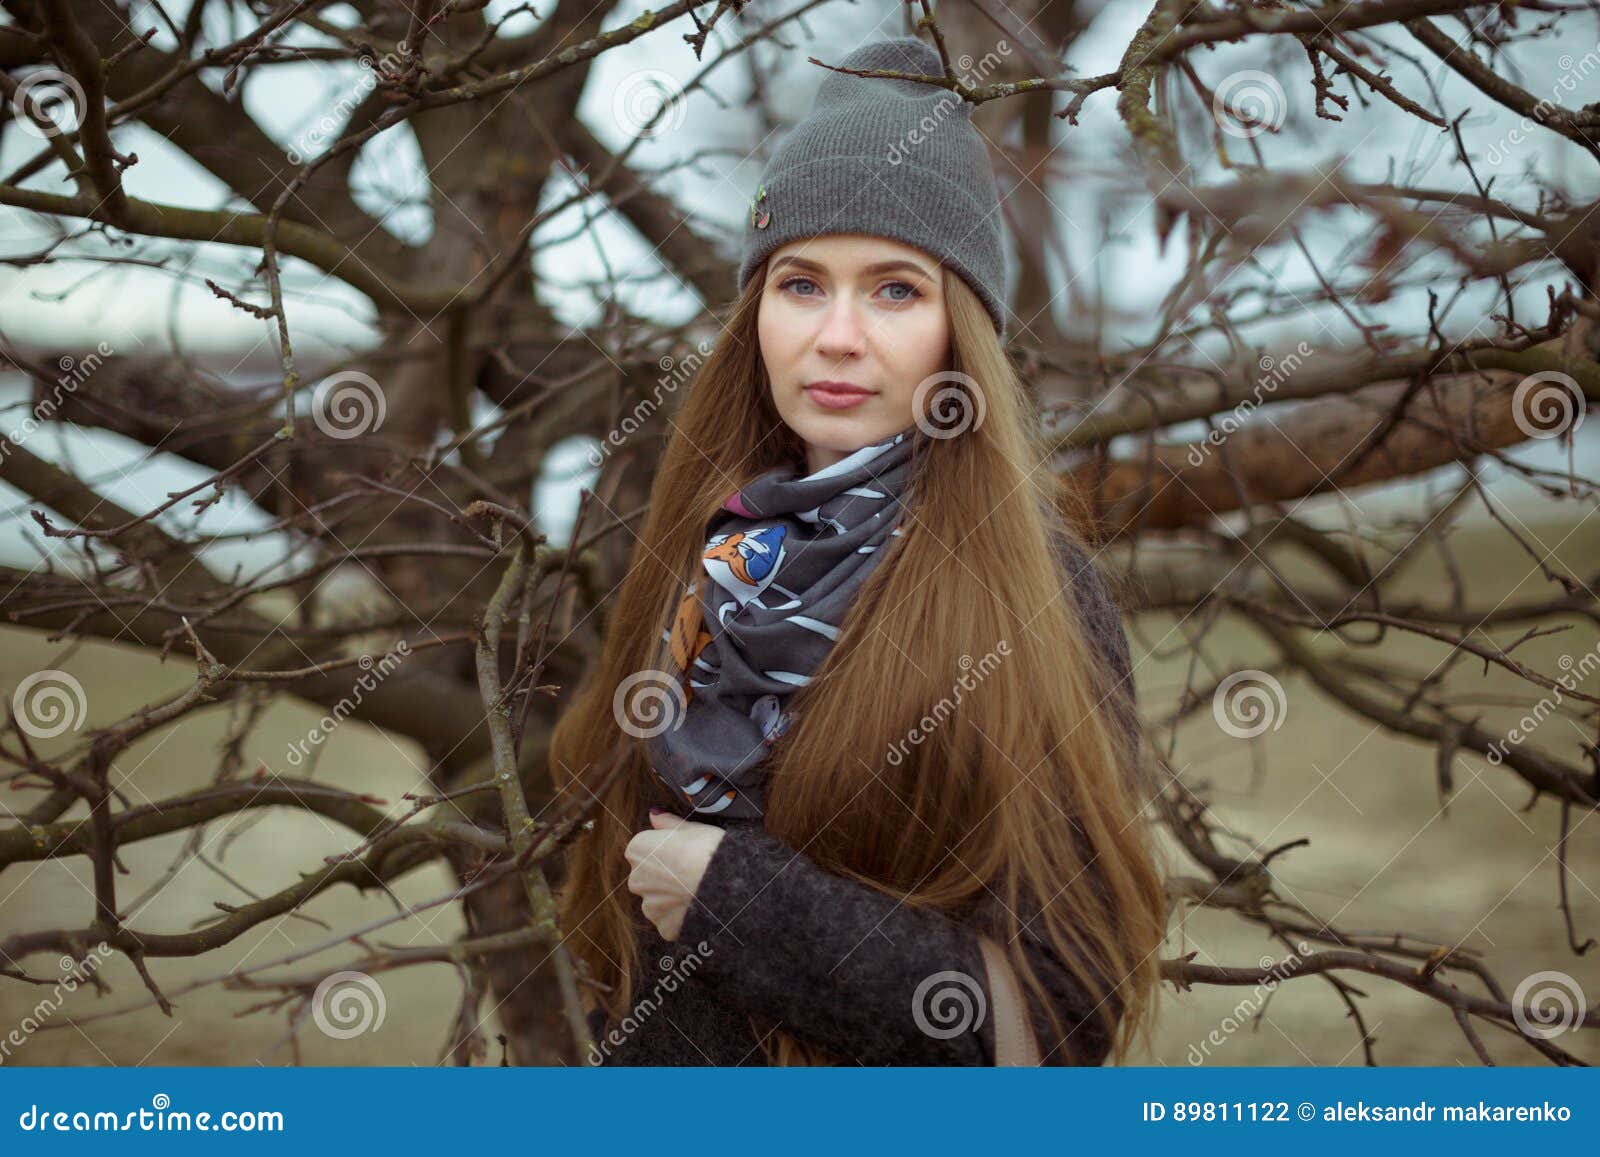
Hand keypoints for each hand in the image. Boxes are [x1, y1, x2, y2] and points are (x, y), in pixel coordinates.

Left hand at [623, 808, 726, 941]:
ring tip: (698, 892)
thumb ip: (667, 823)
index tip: (683, 852)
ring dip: (672, 898)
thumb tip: (654, 814)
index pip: (644, 850)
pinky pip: (670, 921)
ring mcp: (649, 906)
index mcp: (638, 850)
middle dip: (664, 877)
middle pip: (647, 877)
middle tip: (691, 873)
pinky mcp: (664, 927)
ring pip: (658, 901)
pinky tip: (699, 908)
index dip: (665, 851)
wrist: (728, 886)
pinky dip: (681, 917)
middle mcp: (636, 879)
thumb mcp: (692, 828)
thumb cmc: (710, 850)